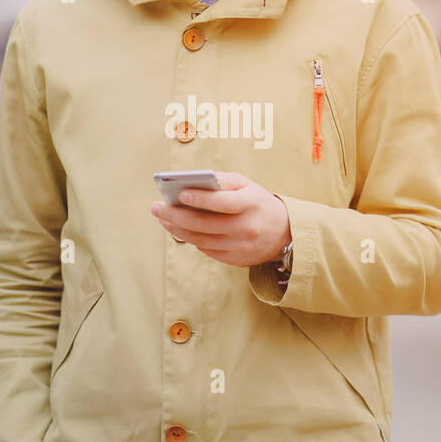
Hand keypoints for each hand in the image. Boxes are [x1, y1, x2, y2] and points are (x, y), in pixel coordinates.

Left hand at [150, 171, 291, 266]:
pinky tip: (178, 228)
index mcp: (251, 204)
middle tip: (156, 207)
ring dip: (177, 229)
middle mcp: (246, 228)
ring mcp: (240, 246)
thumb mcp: (247, 185)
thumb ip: (222, 181)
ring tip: (162, 217)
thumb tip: (192, 183)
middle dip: (177, 215)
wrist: (284, 233)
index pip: (223, 203)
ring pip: (201, 239)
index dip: (201, 200)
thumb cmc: (258, 202)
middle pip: (205, 224)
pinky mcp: (235, 260)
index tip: (180, 194)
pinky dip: (190, 239)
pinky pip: (206, 249)